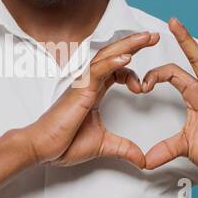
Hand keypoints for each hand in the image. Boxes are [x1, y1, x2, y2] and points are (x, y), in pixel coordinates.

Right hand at [18, 30, 159, 168]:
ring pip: (107, 56)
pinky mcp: (79, 90)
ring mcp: (83, 84)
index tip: (148, 81)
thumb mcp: (104, 145)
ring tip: (147, 37)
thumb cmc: (65, 143)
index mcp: (93, 91)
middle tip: (154, 36)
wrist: (43, 148)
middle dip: (134, 43)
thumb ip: (124, 149)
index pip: (116, 70)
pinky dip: (113, 62)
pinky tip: (128, 57)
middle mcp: (88, 83)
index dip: (132, 68)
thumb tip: (142, 161)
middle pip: (113, 55)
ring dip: (128, 45)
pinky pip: (97, 70)